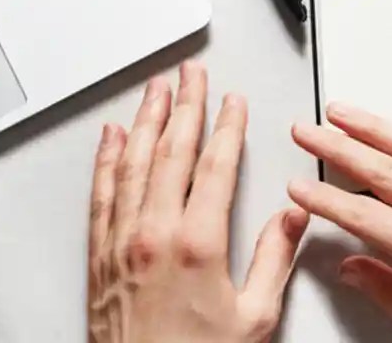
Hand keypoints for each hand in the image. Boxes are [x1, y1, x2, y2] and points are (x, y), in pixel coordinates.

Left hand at [88, 62, 308, 342]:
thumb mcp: (255, 316)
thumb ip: (275, 258)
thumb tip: (293, 215)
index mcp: (197, 245)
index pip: (215, 166)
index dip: (226, 127)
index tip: (232, 102)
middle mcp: (154, 236)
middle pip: (171, 152)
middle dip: (185, 106)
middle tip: (191, 75)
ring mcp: (122, 243)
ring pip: (133, 164)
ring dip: (146, 121)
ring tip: (156, 91)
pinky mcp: (99, 257)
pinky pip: (102, 194)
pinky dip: (107, 160)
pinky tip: (113, 139)